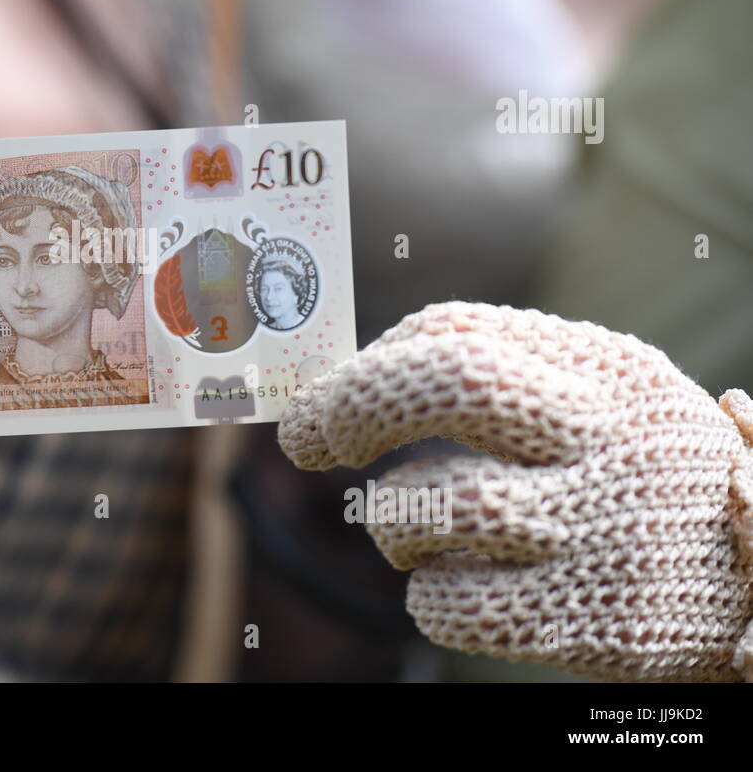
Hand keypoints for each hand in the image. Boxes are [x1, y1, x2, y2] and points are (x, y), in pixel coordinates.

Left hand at [277, 301, 752, 680]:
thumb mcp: (602, 408)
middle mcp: (604, 436)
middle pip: (449, 382)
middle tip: (308, 441)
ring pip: (430, 506)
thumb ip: (503, 387)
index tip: (322, 399)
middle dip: (351, 404)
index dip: (366, 363)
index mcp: (603, 370)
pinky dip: (427, 595)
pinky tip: (455, 585)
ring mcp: (599, 528)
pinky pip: (448, 602)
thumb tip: (343, 389)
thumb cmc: (640, 485)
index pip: (454, 330)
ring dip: (389, 520)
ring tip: (409, 531)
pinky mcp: (591, 619)